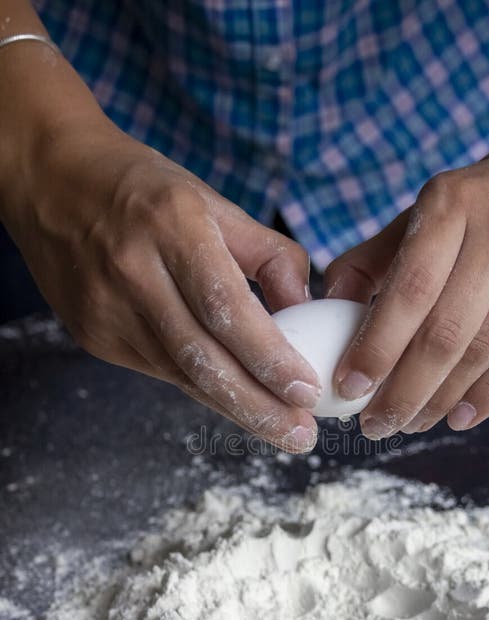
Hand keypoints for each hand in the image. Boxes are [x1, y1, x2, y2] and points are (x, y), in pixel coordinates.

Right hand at [3, 120, 320, 450]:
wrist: (51, 182)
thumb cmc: (145, 191)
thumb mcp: (215, 202)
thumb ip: (270, 255)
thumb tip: (306, 309)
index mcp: (172, 226)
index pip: (226, 307)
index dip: (268, 357)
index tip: (305, 392)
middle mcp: (133, 269)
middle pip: (201, 357)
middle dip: (256, 405)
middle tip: (300, 437)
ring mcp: (107, 307)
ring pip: (180, 374)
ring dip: (235, 408)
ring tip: (281, 431)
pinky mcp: (93, 333)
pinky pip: (159, 371)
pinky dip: (202, 389)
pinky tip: (236, 401)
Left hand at [324, 125, 488, 436]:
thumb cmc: (487, 199)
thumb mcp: (431, 208)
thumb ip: (377, 256)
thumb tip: (329, 305)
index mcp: (451, 204)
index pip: (409, 291)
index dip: (377, 348)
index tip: (349, 387)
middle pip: (445, 333)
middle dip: (404, 391)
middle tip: (377, 424)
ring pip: (485, 351)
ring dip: (441, 400)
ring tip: (411, 423)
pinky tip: (459, 417)